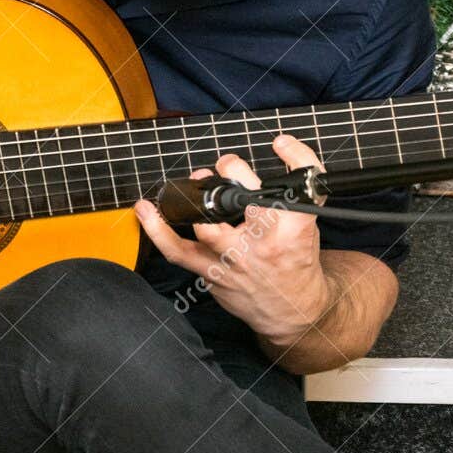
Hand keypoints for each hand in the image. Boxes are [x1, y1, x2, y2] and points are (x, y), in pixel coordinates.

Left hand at [134, 134, 331, 340]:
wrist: (293, 309)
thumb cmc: (296, 261)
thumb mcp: (308, 224)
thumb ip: (294, 190)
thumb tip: (281, 147)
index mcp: (293, 228)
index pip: (296, 184)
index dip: (293, 155)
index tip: (281, 144)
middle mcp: (264, 244)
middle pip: (243, 201)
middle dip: (231, 172)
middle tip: (227, 165)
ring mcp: (235, 261)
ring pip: (206, 228)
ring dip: (193, 199)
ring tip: (190, 180)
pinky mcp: (213, 274)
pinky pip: (178, 252)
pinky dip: (158, 230)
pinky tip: (145, 211)